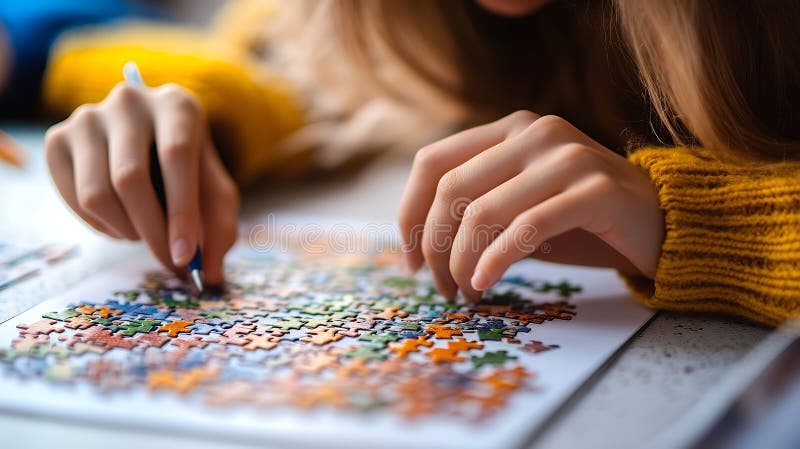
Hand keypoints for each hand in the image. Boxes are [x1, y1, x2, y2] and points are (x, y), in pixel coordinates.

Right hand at [45, 82, 239, 283]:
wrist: (152, 141)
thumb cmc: (191, 170)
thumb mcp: (215, 192)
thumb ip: (219, 229)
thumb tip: (211, 276)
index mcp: (176, 104)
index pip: (175, 156)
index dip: (181, 211)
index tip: (186, 256)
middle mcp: (129, 101)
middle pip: (130, 178)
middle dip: (152, 232)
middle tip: (170, 263)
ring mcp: (88, 117)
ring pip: (96, 194)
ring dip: (126, 231)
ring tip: (146, 232)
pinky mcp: (58, 139)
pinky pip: (73, 200)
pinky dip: (101, 226)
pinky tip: (123, 222)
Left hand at [398, 110, 663, 299]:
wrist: (663, 223)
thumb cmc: (583, 222)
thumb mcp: (521, 207)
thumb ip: (478, 210)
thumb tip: (421, 249)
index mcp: (511, 128)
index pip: (432, 162)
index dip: (409, 214)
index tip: (411, 261)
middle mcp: (535, 132)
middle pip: (451, 190)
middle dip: (435, 247)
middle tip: (442, 287)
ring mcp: (567, 156)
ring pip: (482, 211)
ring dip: (462, 263)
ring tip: (466, 292)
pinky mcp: (595, 189)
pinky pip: (526, 228)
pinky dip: (496, 261)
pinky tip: (486, 284)